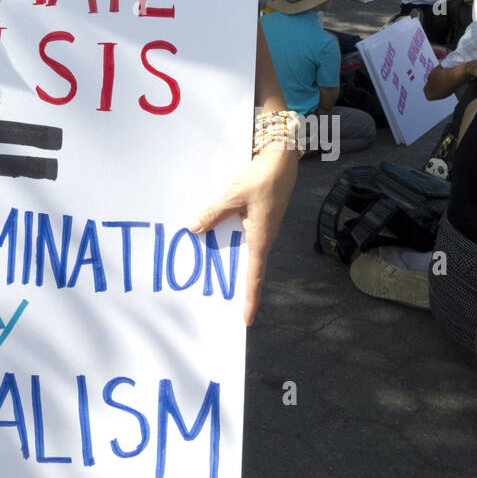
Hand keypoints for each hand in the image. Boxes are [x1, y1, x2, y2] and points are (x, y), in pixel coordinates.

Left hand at [189, 143, 297, 325]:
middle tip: (220, 300)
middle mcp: (264, 237)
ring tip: (210, 269)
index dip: (250, 299)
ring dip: (230, 258)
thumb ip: (213, 214)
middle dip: (237, 284)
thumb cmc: (262, 178)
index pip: (254, 276)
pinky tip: (216, 236)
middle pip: (249, 266)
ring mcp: (264, 227)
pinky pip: (245, 235)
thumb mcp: (234, 196)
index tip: (246, 320)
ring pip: (245, 249)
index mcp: (261, 238)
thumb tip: (193, 229)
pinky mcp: (262, 217)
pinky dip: (231, 239)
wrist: (283, 158)